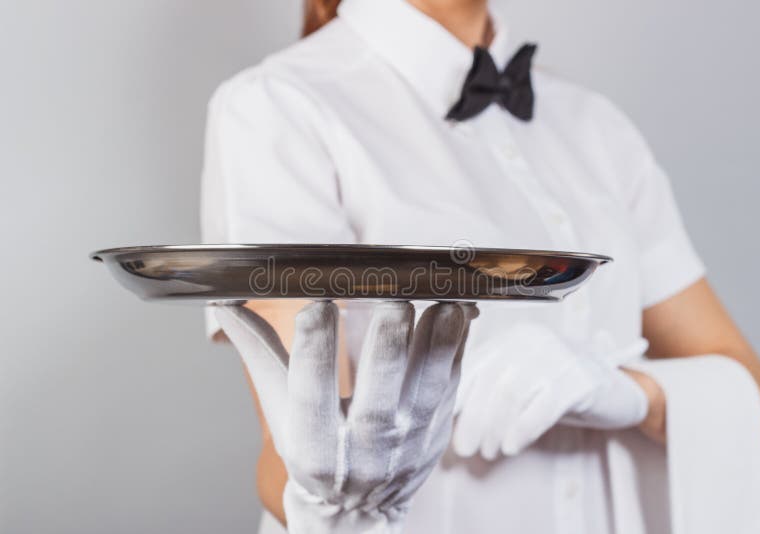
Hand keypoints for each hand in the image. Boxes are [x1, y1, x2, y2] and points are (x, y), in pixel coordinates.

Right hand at [216, 301, 476, 532]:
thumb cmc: (314, 452)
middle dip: (386, 347)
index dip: (313, 351)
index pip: (310, 395)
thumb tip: (225, 303)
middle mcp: (362, 448)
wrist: (357, 508)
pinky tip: (459, 316)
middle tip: (393, 300)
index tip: (316, 306)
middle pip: (376, 396)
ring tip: (443, 303)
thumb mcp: (279, 412)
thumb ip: (259, 353)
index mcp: (313, 444)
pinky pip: (449, 388)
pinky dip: (455, 351)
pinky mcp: (436, 432)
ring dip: (435, 346)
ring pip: (424, 391)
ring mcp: (406, 443)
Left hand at [453, 325, 648, 459]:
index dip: (457, 396)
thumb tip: (453, 416)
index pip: (476, 364)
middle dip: (473, 418)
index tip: (444, 424)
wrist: (618, 391)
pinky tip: (511, 447)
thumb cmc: (562, 389)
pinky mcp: (580, 379)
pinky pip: (542, 408)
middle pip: (491, 381)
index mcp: (514, 337)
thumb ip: (491, 390)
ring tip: (489, 451)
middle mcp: (534, 339)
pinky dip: (522, 430)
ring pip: (512, 394)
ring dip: (495, 428)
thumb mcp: (524, 381)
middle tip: (464, 448)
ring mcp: (559, 356)